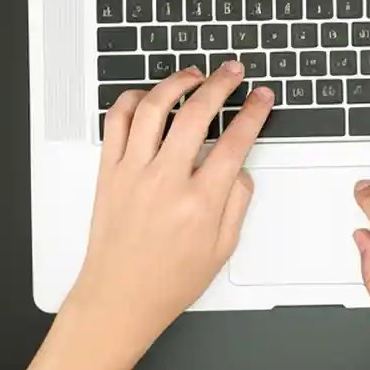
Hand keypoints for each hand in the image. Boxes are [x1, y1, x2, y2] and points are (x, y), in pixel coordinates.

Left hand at [15, 62, 272, 369]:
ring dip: (178, 82)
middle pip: (197, 112)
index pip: (235, 140)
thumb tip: (239, 166)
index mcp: (201, 202)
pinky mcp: (108, 172)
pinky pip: (117, 122)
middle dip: (221, 83)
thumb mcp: (223, 248)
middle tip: (233, 71)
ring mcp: (133, 173)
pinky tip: (150, 96)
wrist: (119, 298)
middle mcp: (166, 181)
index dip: (254, 112)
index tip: (261, 97)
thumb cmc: (169, 279)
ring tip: (195, 74)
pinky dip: (134, 100)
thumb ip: (238, 201)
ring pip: (155, 107)